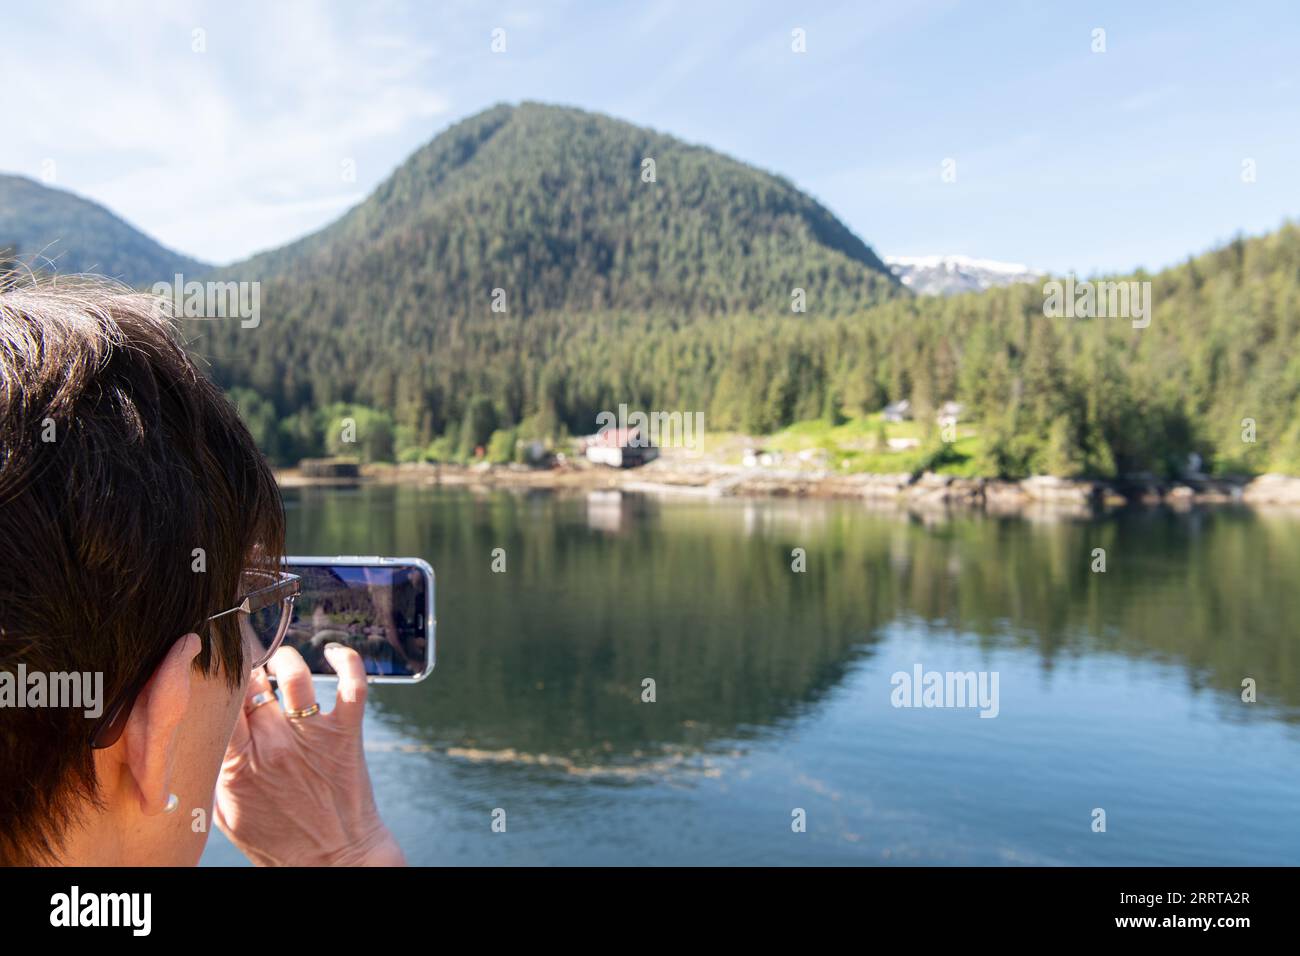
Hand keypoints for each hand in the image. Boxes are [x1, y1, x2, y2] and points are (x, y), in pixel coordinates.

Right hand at [215, 644, 405, 865]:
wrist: (332, 862)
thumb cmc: (277, 843)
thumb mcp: (225, 815)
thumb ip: (211, 774)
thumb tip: (193, 740)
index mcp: (238, 765)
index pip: (216, 706)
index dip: (211, 681)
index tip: (207, 667)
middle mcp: (274, 744)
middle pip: (249, 684)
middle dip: (241, 666)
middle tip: (238, 659)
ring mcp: (312, 736)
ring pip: (294, 675)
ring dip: (282, 659)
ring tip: (276, 660)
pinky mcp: (346, 734)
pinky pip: (352, 685)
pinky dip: (346, 660)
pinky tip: (333, 651)